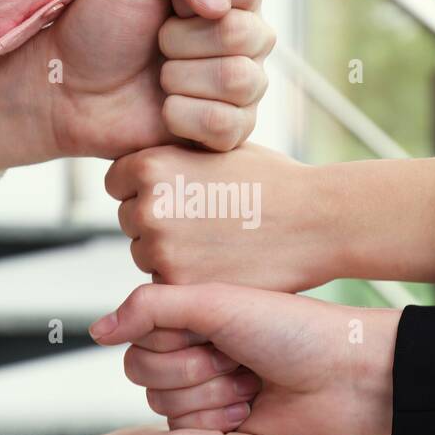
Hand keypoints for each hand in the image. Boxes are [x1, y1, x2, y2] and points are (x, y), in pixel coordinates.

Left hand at [0, 0, 274, 174]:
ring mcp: (238, 84)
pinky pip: (230, 125)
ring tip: (159, 77)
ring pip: (241, 80)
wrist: (68, 84)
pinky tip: (165, 109)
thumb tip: (222, 3)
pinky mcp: (226, 129)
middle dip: (184, 40)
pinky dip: (186, 117)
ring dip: (183, 78)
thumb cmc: (100, 23)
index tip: (169, 2)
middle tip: (157, 42)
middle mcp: (242, 36)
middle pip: (249, 35)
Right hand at [90, 285, 399, 434]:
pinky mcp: (223, 433)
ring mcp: (208, 393)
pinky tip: (256, 413)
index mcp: (192, 317)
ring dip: (212, 398)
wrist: (348, 377)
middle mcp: (195, 353)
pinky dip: (221, 425)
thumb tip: (96, 330)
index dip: (173, 344)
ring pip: (165, 409)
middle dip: (194, 372)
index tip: (217, 336)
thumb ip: (152, 307)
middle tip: (241, 362)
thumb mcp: (219, 303)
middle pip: (146, 377)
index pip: (139, 339)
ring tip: (254, 387)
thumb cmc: (293, 330)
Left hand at [108, 146, 434, 291]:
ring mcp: (160, 251)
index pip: (118, 182)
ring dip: (169, 255)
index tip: (174, 196)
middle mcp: (148, 207)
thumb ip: (173, 158)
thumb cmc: (273, 182)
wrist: (316, 221)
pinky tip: (220, 266)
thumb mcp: (216, 149)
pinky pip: (163, 286)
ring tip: (216, 245)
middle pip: (129, 221)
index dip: (143, 188)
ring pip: (144, 256)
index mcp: (151, 166)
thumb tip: (141, 168)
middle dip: (156, 223)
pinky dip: (185, 280)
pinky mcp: (178, 286)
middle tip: (202, 224)